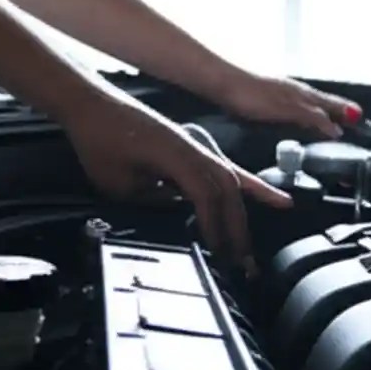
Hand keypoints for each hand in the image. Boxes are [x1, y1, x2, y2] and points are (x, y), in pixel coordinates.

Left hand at [61, 87, 290, 272]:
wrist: (91, 104)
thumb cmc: (99, 141)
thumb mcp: (119, 185)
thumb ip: (154, 203)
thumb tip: (178, 218)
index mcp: (178, 155)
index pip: (207, 195)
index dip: (214, 227)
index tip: (217, 255)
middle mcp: (196, 148)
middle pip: (228, 191)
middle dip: (236, 230)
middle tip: (241, 265)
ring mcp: (198, 146)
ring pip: (232, 183)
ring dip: (241, 218)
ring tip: (249, 250)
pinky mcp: (195, 148)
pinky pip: (229, 170)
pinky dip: (254, 188)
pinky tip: (279, 201)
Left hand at [217, 70, 360, 138]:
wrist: (221, 83)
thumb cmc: (251, 96)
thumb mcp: (287, 110)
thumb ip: (312, 118)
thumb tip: (336, 128)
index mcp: (301, 94)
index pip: (330, 105)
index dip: (344, 112)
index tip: (359, 118)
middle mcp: (294, 91)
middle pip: (322, 100)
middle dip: (337, 107)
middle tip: (351, 114)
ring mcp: (281, 92)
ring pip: (309, 99)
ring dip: (323, 107)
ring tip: (331, 114)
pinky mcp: (267, 96)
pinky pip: (295, 103)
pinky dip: (305, 109)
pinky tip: (298, 113)